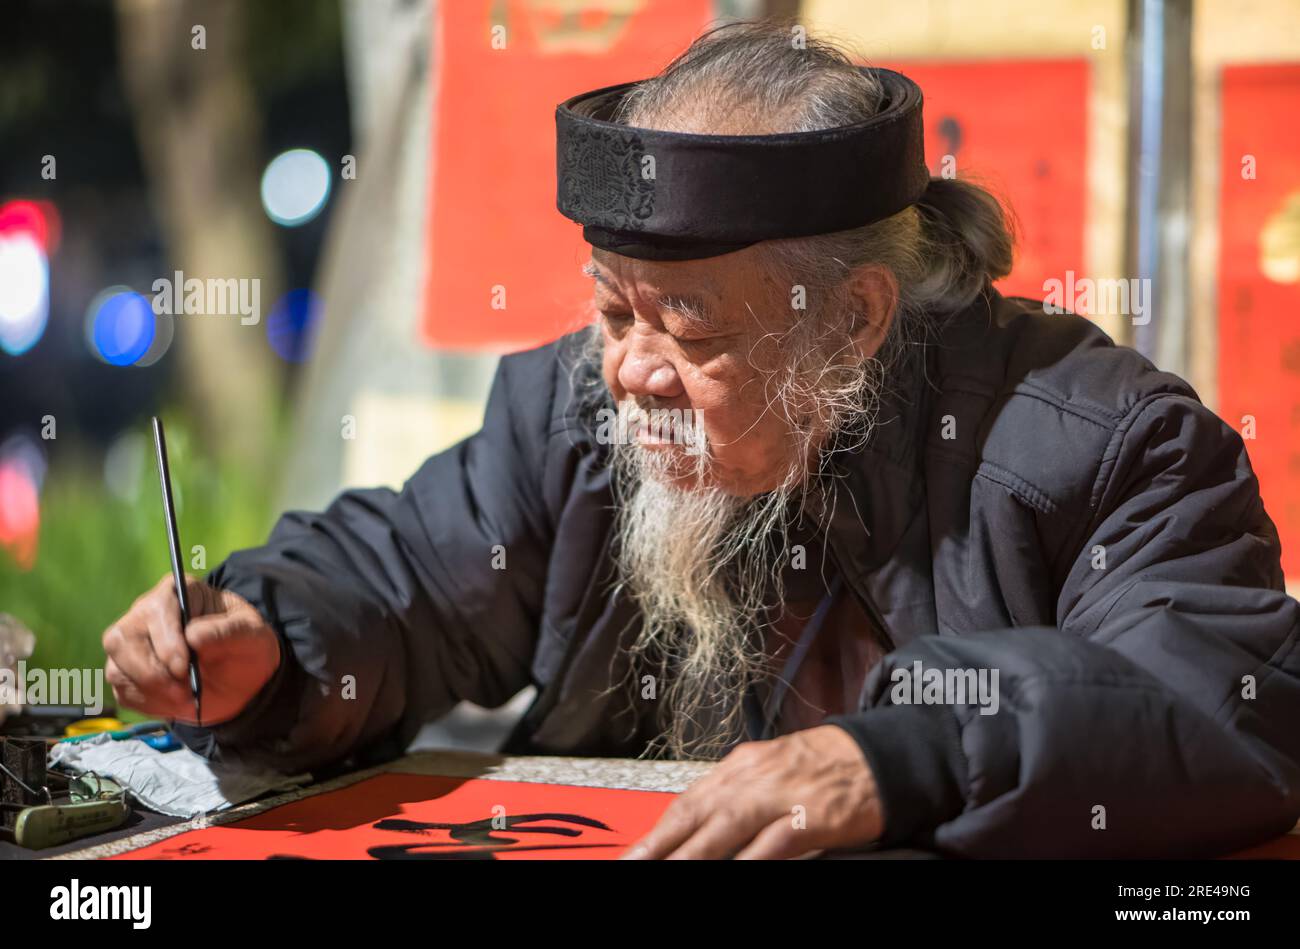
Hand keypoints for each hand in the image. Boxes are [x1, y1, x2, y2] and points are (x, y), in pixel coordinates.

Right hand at [103, 573, 281, 725]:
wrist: (241, 677)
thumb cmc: (245, 644)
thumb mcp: (253, 634)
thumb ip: (228, 631)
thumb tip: (193, 635)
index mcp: (177, 593)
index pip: (155, 610)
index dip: (166, 641)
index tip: (184, 667)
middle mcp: (145, 614)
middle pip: (121, 640)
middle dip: (151, 673)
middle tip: (184, 692)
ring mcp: (131, 645)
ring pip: (117, 669)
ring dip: (153, 692)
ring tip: (188, 699)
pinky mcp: (127, 673)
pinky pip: (124, 692)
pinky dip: (151, 704)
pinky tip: (178, 702)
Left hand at [622, 724, 882, 858]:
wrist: (878, 755)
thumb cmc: (826, 765)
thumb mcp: (771, 770)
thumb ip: (735, 795)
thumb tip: (697, 824)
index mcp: (741, 766)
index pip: (687, 801)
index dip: (658, 831)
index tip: (634, 853)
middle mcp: (753, 778)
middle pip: (695, 814)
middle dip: (660, 845)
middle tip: (633, 865)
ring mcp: (780, 796)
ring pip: (724, 828)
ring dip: (691, 855)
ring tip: (667, 873)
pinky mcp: (810, 815)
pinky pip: (772, 843)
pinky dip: (749, 860)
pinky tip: (733, 872)